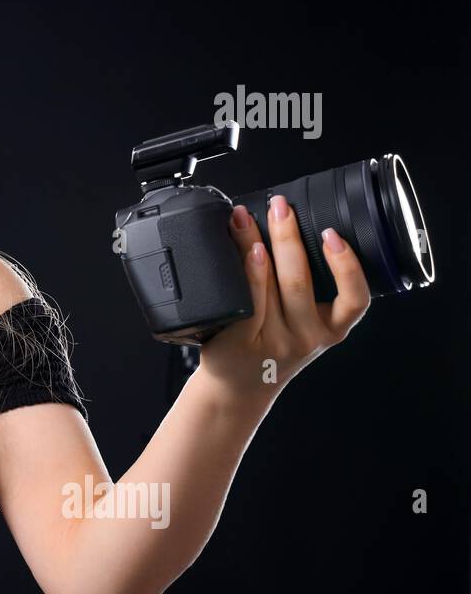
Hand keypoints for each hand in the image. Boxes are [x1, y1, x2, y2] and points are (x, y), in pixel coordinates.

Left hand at [198, 195, 370, 397]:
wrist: (239, 387)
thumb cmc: (271, 345)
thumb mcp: (303, 322)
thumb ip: (306, 287)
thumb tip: (287, 224)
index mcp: (330, 328)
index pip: (354, 300)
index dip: (348, 267)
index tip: (333, 234)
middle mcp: (306, 337)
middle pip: (300, 283)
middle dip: (289, 237)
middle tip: (280, 206)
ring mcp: (274, 342)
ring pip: (270, 289)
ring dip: (256, 245)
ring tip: (245, 217)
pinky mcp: (243, 344)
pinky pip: (247, 303)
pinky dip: (247, 273)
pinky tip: (242, 252)